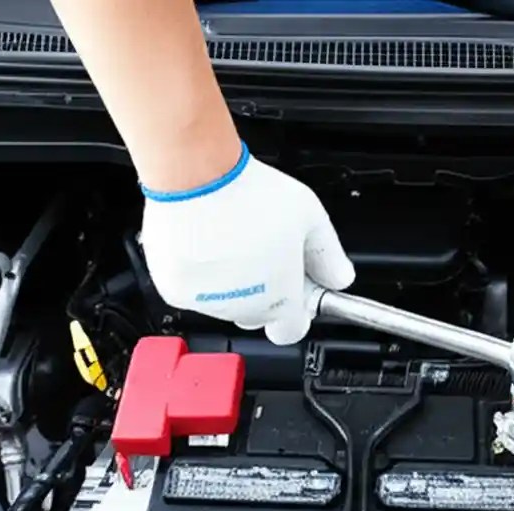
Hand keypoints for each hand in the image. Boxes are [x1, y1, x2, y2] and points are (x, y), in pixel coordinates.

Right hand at [139, 142, 355, 344]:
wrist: (194, 177)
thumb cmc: (248, 194)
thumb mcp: (310, 217)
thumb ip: (329, 254)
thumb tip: (340, 277)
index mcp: (279, 299)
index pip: (292, 330)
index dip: (296, 310)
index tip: (295, 288)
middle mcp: (240, 308)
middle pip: (256, 316)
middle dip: (262, 292)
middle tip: (261, 253)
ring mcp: (204, 302)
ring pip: (222, 302)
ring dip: (229, 282)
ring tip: (230, 239)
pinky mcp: (173, 289)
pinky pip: (192, 290)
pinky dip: (198, 274)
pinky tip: (204, 242)